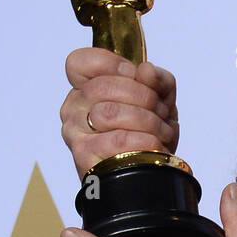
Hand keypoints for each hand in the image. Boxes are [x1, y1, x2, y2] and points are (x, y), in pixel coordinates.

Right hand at [60, 47, 179, 179]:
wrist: (151, 173)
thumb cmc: (148, 133)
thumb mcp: (160, 100)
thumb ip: (156, 80)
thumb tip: (146, 71)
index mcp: (85, 88)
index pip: (79, 63)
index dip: (111, 64)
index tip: (135, 75)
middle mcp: (74, 109)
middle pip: (102, 86)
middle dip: (143, 95)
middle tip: (161, 111)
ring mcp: (75, 134)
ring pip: (110, 113)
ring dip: (147, 120)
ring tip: (163, 131)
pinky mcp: (85, 158)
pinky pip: (118, 141)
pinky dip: (145, 141)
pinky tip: (156, 146)